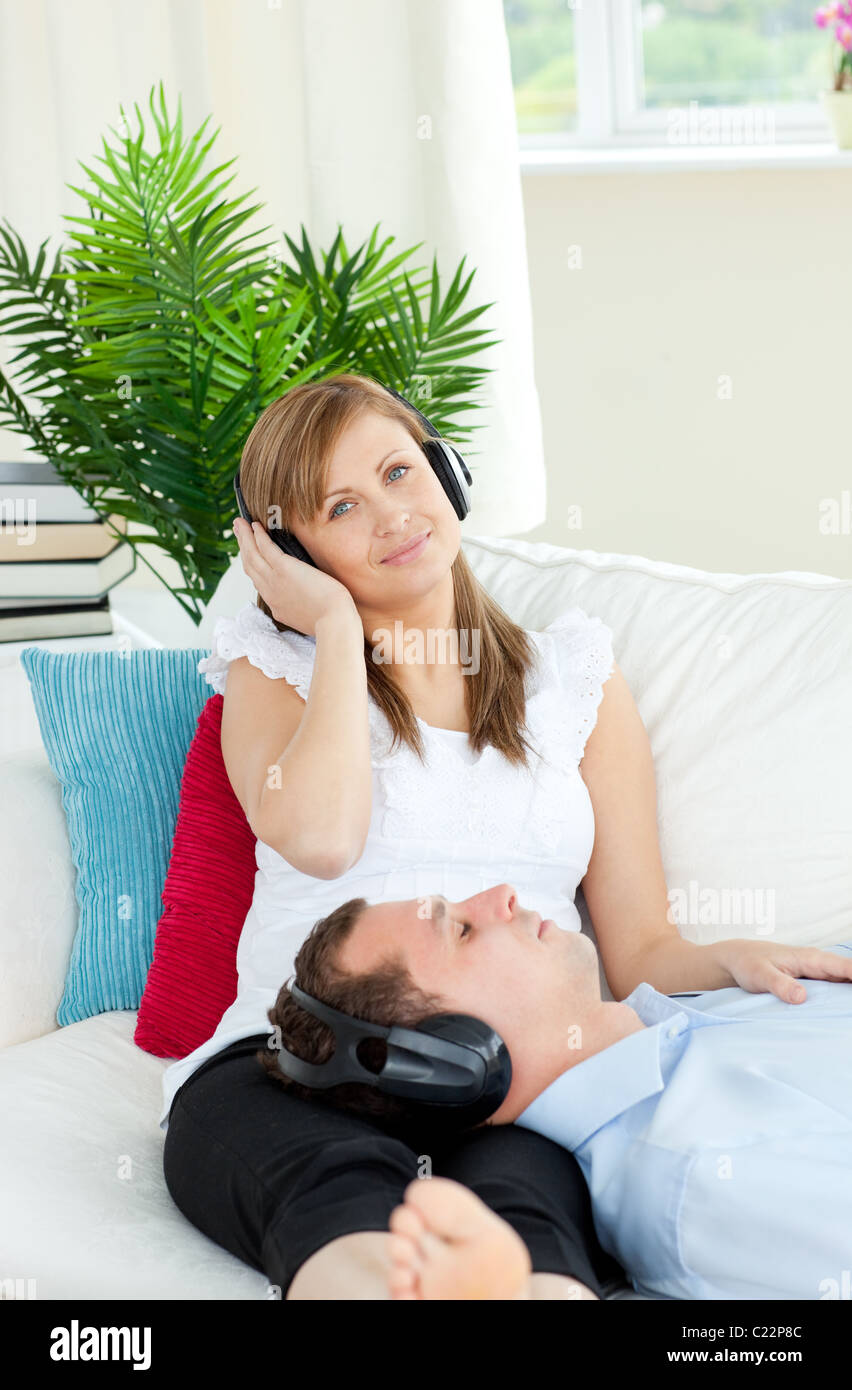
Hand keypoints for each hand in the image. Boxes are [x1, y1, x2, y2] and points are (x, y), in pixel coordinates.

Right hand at [233, 517, 357, 637]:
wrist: (334, 622)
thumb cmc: (331, 619)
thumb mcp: (309, 615)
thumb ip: (302, 605)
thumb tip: (306, 593)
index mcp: (277, 606)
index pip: (259, 582)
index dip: (252, 566)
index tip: (250, 554)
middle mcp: (270, 593)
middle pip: (250, 567)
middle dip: (243, 547)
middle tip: (239, 532)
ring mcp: (274, 581)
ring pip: (252, 555)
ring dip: (244, 537)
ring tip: (239, 523)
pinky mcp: (283, 569)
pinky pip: (265, 548)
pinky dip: (258, 536)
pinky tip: (255, 526)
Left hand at [711, 939, 851, 1003]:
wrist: (736, 960)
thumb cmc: (748, 963)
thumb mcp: (760, 974)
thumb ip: (780, 984)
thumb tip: (801, 997)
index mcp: (810, 959)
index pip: (845, 967)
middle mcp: (818, 965)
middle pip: (849, 976)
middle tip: (851, 1015)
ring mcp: (816, 975)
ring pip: (843, 985)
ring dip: (848, 996)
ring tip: (847, 1018)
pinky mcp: (811, 984)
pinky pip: (832, 991)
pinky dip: (840, 1000)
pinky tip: (842, 1015)